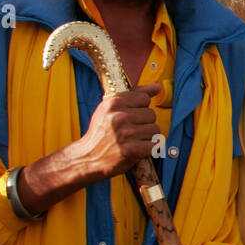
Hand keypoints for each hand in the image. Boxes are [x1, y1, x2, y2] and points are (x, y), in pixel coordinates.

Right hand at [15, 84, 162, 217]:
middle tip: (130, 132)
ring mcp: (125, 134)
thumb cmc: (100, 133)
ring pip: (155, 130)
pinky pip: (154, 145)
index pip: (144, 98)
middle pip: (151, 114)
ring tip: (133, 140)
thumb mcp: (110, 109)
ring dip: (147, 137)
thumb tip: (157, 87)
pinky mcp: (131, 150)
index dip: (140, 108)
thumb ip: (135, 95)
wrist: (87, 158)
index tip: (130, 116)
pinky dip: (148, 149)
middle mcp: (119, 117)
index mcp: (113, 103)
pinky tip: (136, 150)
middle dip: (144, 124)